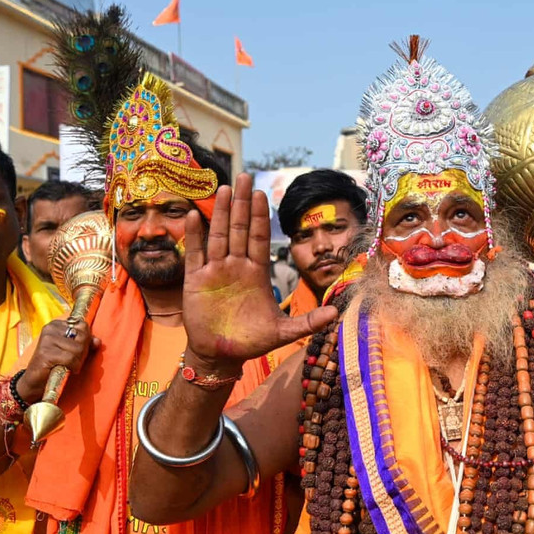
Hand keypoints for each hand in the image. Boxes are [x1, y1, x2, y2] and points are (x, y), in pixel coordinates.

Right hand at [15, 318, 97, 401]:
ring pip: (78, 348)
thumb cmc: (56, 363)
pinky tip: (67, 369)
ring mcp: (47, 340)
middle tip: (74, 360)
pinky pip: (70, 358)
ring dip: (78, 361)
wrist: (36, 380)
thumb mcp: (73, 350)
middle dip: (83, 351)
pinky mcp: (46, 353)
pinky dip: (73, 366)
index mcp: (57, 324)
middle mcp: (50, 329)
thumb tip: (98, 341)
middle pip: (82, 336)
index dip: (86, 340)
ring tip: (69, 365)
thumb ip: (86, 343)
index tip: (78, 350)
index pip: (83, 326)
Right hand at [182, 175, 336, 370]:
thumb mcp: (283, 332)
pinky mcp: (196, 281)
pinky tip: (197, 216)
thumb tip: (337, 314)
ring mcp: (215, 271)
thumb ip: (308, 322)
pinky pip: (196, 254)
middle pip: (239, 229)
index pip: (259, 238)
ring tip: (224, 189)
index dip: (260, 217)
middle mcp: (236, 267)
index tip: (262, 194)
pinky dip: (196, 236)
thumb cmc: (251, 341)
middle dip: (242, 204)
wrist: (221, 355)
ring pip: (219, 235)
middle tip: (245, 177)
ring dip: (221, 213)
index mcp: (257, 273)